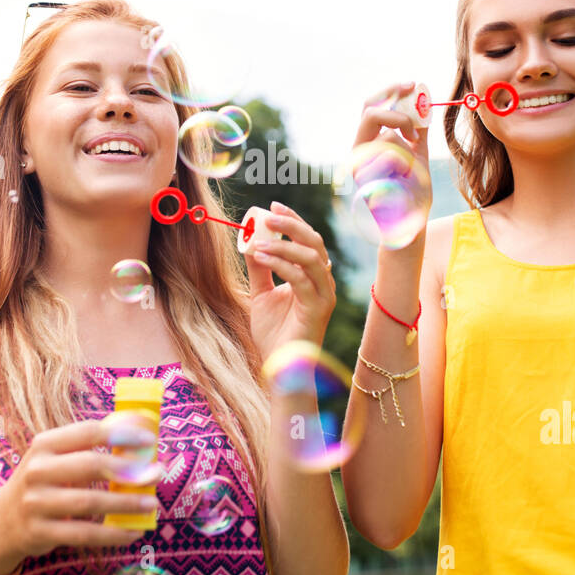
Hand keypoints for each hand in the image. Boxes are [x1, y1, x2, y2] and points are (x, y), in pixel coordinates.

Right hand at [0, 416, 161, 568]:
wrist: (1, 522)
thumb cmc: (43, 482)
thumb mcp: (56, 458)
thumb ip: (89, 446)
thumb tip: (138, 430)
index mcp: (44, 444)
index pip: (88, 432)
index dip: (121, 434)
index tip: (149, 439)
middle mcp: (36, 470)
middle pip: (90, 465)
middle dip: (128, 469)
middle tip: (156, 473)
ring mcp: (35, 503)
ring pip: (89, 502)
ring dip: (125, 503)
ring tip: (151, 504)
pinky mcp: (39, 532)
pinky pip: (84, 534)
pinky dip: (112, 533)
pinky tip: (133, 532)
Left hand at [245, 201, 336, 363]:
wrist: (279, 368)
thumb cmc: (273, 335)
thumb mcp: (260, 295)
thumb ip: (259, 269)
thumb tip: (251, 241)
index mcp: (313, 278)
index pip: (308, 240)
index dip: (293, 220)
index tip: (272, 206)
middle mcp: (323, 283)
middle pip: (315, 243)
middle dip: (291, 225)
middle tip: (268, 215)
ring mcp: (324, 296)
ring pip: (311, 258)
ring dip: (283, 245)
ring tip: (259, 242)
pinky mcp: (318, 309)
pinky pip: (302, 279)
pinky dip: (281, 264)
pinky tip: (262, 258)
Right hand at [350, 81, 431, 247]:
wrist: (409, 224)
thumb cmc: (413, 192)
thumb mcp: (419, 155)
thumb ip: (418, 131)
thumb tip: (425, 103)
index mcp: (369, 142)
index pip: (372, 105)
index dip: (391, 90)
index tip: (413, 84)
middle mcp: (359, 151)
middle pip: (370, 113)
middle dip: (398, 111)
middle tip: (418, 118)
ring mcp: (360, 164)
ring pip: (388, 137)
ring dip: (409, 149)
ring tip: (414, 169)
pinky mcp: (366, 178)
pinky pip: (393, 156)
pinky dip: (408, 164)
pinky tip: (407, 180)